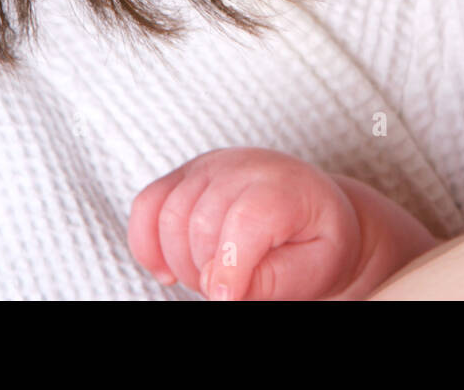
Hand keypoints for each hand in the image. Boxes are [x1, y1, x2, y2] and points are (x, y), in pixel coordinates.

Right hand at [128, 147, 363, 299]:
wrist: (315, 211)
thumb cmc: (317, 240)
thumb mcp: (315, 268)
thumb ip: (274, 281)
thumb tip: (222, 289)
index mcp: (284, 187)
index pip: (246, 219)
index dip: (229, 265)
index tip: (226, 297)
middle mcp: (244, 167)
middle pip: (200, 224)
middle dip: (207, 271)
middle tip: (232, 287)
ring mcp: (210, 166)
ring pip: (167, 217)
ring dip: (181, 261)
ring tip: (213, 272)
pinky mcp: (185, 174)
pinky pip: (147, 204)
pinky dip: (147, 243)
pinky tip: (169, 268)